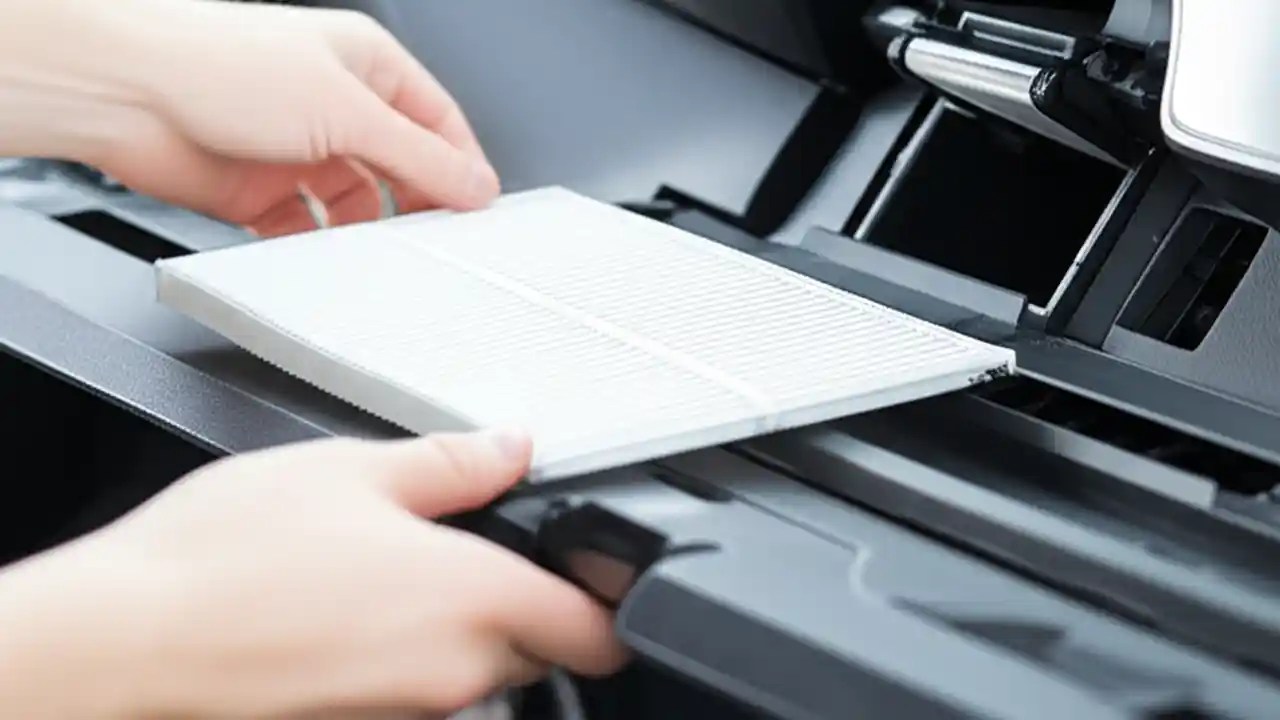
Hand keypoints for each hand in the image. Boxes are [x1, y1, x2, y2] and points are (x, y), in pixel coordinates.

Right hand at [0, 431, 626, 718]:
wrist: (123, 644)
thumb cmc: (224, 559)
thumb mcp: (352, 470)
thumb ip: (453, 464)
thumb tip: (512, 449)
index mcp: (474, 601)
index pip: (597, 630)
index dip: (605, 597)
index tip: (593, 569)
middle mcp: (454, 673)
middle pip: (537, 647)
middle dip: (520, 600)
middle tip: (458, 543)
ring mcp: (407, 711)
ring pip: (474, 670)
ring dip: (454, 624)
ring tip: (383, 568)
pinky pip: (415, 688)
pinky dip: (403, 652)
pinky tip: (346, 608)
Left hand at [1, 0, 498, 236]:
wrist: (123, 90)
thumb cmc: (220, 63)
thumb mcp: (348, 108)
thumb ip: (420, 155)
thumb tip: (476, 183)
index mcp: (366, 65)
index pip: (438, 123)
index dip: (461, 167)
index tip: (477, 212)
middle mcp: (334, 104)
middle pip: (400, 167)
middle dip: (416, 203)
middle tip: (433, 240)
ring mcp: (297, 148)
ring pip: (356, 203)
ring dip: (366, 230)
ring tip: (372, 249)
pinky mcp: (260, 190)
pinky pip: (307, 229)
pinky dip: (318, 246)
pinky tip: (320, 252)